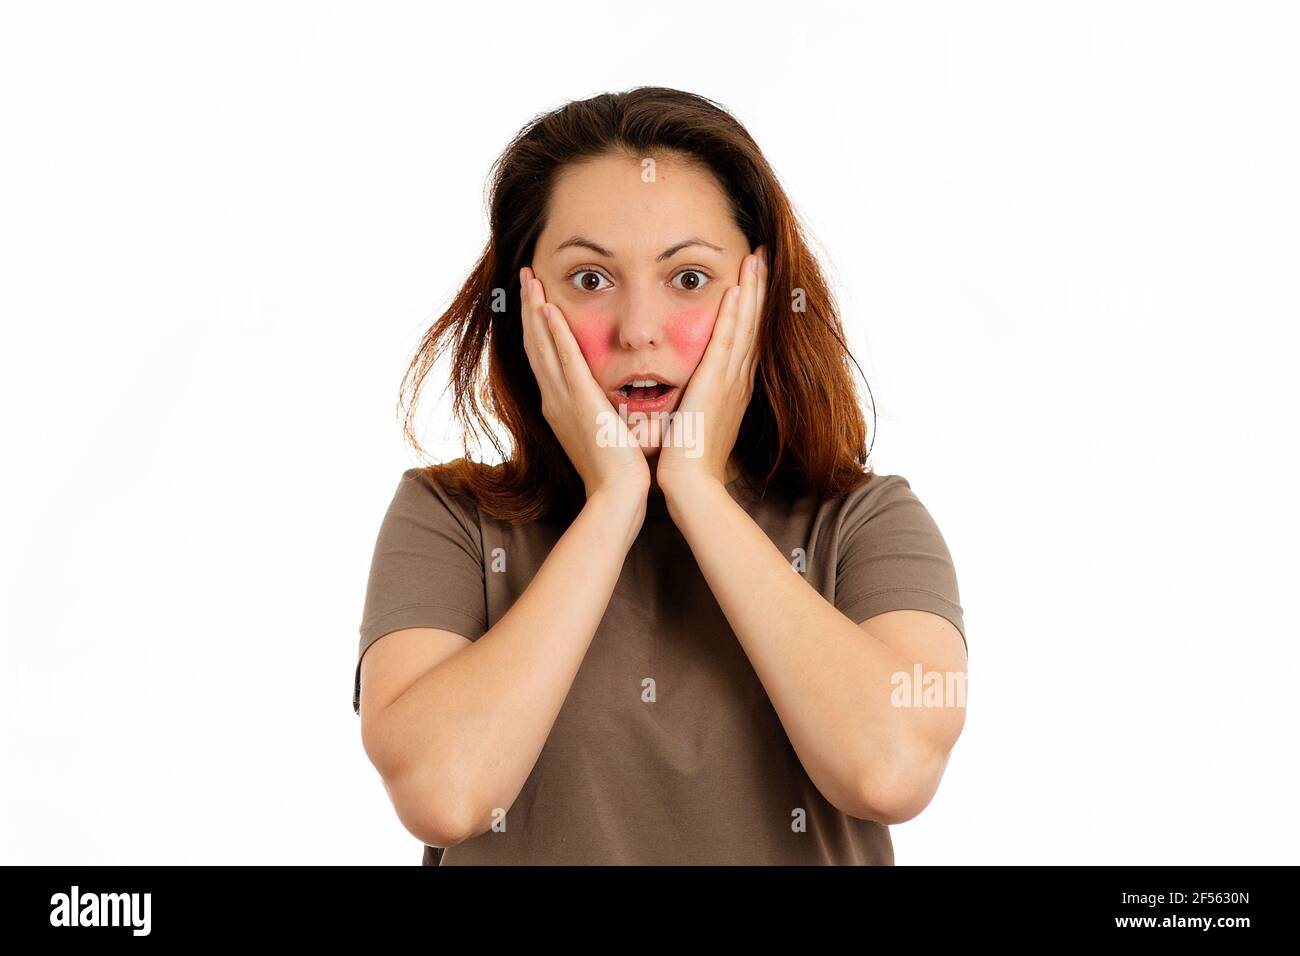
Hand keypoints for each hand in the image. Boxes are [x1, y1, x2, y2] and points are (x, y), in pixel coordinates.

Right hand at [519, 266, 650, 500]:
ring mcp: (563, 400)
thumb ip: (605, 410)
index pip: (545, 356)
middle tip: (525, 275)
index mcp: (561, 406)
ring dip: (535, 309)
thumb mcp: (607, 431)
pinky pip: (565, 360)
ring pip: (543, 345)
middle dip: (529, 307)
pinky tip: (547, 309)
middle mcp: (555, 399)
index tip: (536, 297)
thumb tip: (616, 398)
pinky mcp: (580, 403)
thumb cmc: (619, 470)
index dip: (537, 325)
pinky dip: (554, 333)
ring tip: (530, 279)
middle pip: (536, 344)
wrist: (617, 496)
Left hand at [655, 246, 766, 495]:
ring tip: (756, 258)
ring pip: (746, 326)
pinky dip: (735, 315)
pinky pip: (728, 343)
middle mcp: (737, 381)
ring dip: (752, 291)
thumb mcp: (692, 421)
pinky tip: (737, 290)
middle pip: (753, 324)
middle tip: (762, 255)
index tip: (753, 278)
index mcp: (731, 388)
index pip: (745, 337)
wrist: (690, 486)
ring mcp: (730, 383)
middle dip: (759, 289)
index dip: (752, 306)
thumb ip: (692, 401)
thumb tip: (683, 391)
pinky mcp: (717, 387)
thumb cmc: (686, 460)